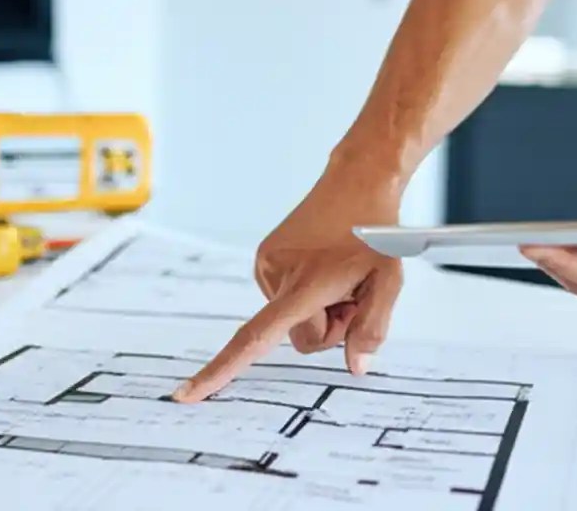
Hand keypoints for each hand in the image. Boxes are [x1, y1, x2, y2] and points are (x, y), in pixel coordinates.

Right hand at [172, 167, 403, 402]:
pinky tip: (324, 267)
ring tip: (338, 273)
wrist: (356, 183)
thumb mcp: (389, 282)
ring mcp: (267, 264)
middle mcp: (277, 274)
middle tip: (352, 293)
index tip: (186, 394)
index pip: (255, 337)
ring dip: (317, 307)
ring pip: (290, 319)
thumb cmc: (375, 232)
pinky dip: (305, 293)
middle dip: (328, 326)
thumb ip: (372, 328)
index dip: (220, 370)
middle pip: (299, 339)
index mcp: (303, 283)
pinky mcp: (265, 258)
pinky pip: (284, 299)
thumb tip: (355, 367)